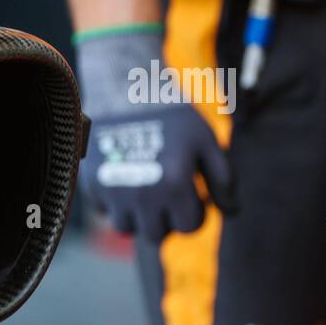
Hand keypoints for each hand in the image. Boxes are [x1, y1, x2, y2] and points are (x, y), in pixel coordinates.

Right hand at [82, 104, 234, 240]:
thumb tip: (232, 211)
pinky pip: (104, 209)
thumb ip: (222, 179)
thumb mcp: (206, 142)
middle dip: (165, 219)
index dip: (194, 212)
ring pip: (126, 228)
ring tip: (144, 191)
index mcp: (174, 186)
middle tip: (166, 196)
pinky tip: (123, 177)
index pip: (188, 227)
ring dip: (137, 216)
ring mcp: (114, 193)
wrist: (124, 89)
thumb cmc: (172, 114)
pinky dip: (114, 201)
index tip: (192, 195)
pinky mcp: (92, 185)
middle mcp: (142, 196)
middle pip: (156, 235)